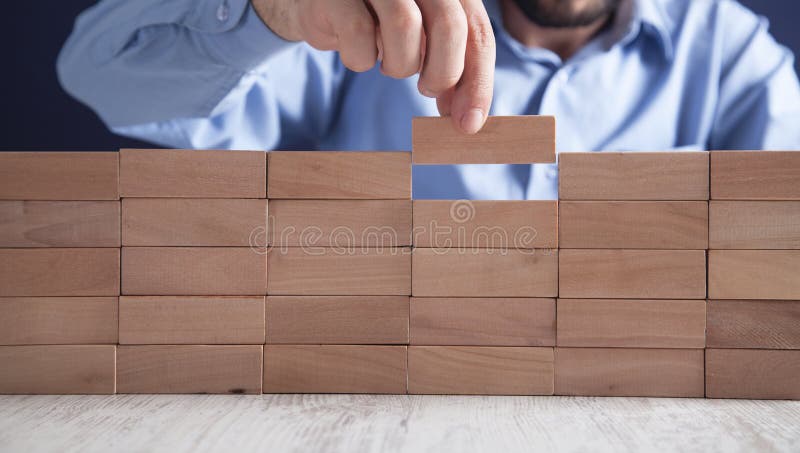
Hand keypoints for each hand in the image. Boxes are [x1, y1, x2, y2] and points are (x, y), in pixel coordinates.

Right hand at [251, 0, 494, 133]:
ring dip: (398, 64)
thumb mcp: (422, 43)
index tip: (468, 123)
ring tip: (388, 63)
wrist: (319, 6)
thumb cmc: (378, 24)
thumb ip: (449, 68)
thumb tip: (468, 117)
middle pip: (450, 25)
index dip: (477, 81)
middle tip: (428, 91)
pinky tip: (358, 53)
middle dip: (443, 73)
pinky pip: (358, 33)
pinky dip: (360, 58)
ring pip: (404, 26)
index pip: (476, 30)